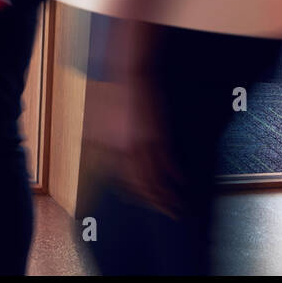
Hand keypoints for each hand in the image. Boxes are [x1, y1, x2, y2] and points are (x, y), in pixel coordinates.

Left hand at [92, 21, 179, 217]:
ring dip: (165, 197)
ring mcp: (138, 144)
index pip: (120, 180)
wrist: (127, 71)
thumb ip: (106, 140)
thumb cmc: (113, 91)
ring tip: (175, 206)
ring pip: (153, 180)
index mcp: (105, 147)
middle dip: (152, 202)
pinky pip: (166, 164)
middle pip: (137, 186)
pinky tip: (181, 183)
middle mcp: (120, 150)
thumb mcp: (100, 119)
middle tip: (164, 211)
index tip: (141, 201)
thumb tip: (111, 156)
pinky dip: (174, 177)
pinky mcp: (156, 136)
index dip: (132, 194)